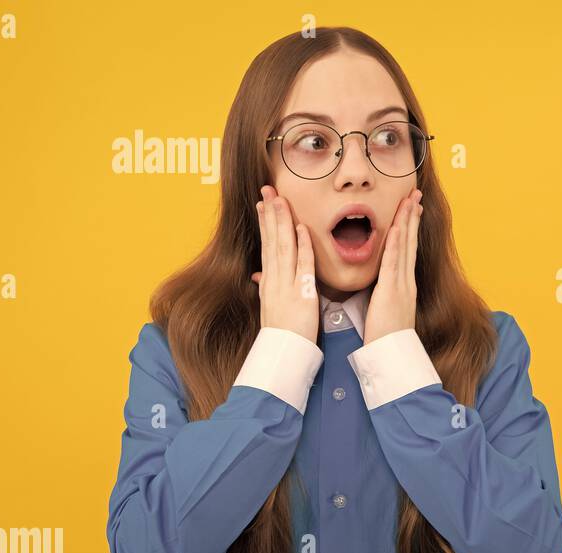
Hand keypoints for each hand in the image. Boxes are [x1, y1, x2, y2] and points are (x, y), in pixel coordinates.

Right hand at [251, 185, 318, 343]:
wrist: (283, 353)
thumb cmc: (281, 333)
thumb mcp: (270, 307)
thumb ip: (266, 288)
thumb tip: (258, 276)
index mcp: (268, 281)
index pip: (266, 246)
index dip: (265, 223)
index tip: (262, 204)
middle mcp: (274, 279)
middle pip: (271, 240)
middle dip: (269, 213)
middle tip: (267, 189)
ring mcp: (286, 285)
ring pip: (283, 247)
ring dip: (282, 222)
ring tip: (279, 199)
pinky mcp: (301, 293)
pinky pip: (302, 266)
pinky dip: (302, 246)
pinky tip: (302, 228)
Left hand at [363, 187, 422, 344]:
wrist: (393, 356)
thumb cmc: (387, 338)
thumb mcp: (387, 311)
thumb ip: (385, 295)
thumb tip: (381, 286)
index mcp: (405, 285)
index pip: (407, 250)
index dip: (410, 228)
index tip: (411, 209)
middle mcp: (407, 281)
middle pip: (410, 242)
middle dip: (412, 217)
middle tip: (415, 194)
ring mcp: (402, 285)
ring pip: (404, 247)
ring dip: (406, 222)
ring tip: (409, 201)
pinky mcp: (392, 292)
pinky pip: (393, 263)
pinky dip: (395, 244)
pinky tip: (395, 228)